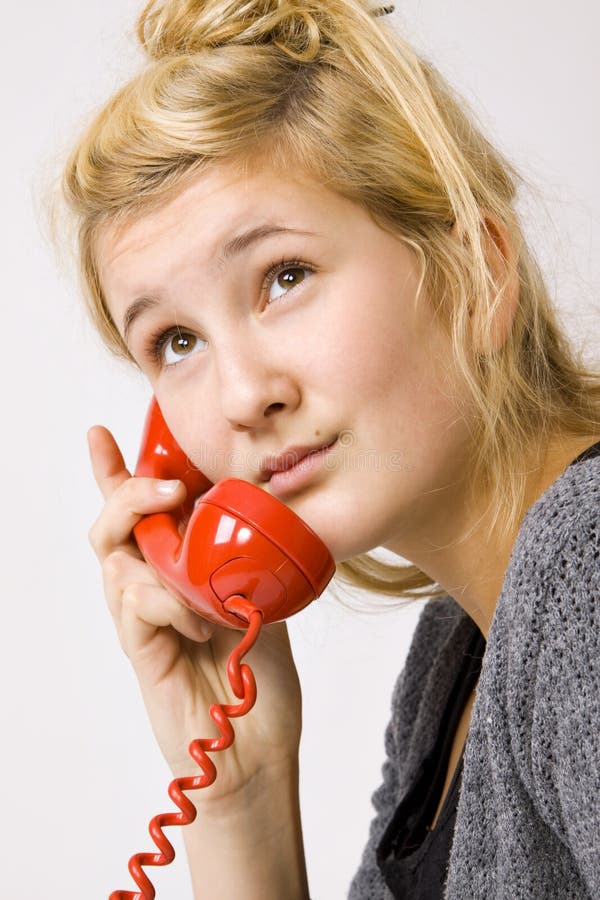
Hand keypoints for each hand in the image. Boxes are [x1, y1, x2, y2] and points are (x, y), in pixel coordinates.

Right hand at [87, 424, 302, 803]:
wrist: (254, 749)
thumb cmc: (255, 677)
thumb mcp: (261, 598)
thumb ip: (244, 559)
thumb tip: (261, 506)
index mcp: (175, 571)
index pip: (137, 514)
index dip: (115, 473)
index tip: (103, 434)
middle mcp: (149, 589)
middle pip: (112, 526)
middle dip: (129, 491)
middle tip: (166, 484)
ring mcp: (140, 621)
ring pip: (116, 560)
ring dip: (156, 551)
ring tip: (196, 570)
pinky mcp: (141, 650)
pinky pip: (136, 604)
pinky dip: (168, 602)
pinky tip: (200, 622)